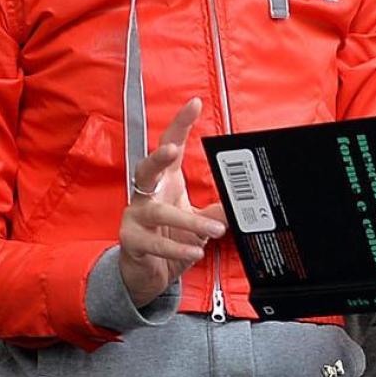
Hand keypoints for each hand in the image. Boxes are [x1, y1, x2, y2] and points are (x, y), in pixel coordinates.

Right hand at [119, 99, 226, 306]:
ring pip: (158, 212)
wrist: (148, 274)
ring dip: (189, 220)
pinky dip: (178, 247)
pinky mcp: (132, 241)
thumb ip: (218, 210)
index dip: (181, 124)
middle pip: (146, 167)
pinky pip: (154, 243)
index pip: (171, 146)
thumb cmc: (171, 239)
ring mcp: (135, 217)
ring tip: (215, 228)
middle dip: (158, 156)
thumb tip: (243, 202)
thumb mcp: (200, 222)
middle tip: (172, 148)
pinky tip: (195, 250)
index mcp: (164, 182)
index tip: (194, 103)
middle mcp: (145, 195)